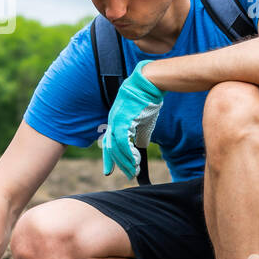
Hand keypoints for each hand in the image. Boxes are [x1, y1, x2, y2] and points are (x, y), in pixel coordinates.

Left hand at [102, 60, 163, 179]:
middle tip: (128, 175)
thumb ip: (140, 134)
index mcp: (116, 121)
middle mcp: (113, 121)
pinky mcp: (123, 120)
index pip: (109, 143)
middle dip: (118, 163)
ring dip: (125, 162)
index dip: (109, 158)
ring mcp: (117, 120)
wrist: (149, 83)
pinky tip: (135, 162)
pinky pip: (124, 142)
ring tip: (132, 172)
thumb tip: (140, 146)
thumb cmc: (148, 99)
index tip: (109, 171)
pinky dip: (128, 154)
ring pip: (117, 147)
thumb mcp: (144, 120)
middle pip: (111, 148)